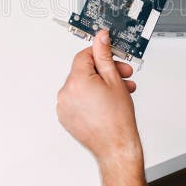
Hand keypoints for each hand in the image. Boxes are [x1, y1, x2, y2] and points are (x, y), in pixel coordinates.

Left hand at [57, 30, 142, 167]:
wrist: (116, 147)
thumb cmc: (118, 120)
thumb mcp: (115, 80)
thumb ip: (105, 56)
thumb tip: (100, 38)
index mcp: (76, 81)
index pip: (84, 55)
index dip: (100, 54)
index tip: (109, 54)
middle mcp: (65, 93)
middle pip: (84, 71)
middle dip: (105, 71)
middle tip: (122, 74)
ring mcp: (63, 106)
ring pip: (82, 85)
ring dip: (99, 85)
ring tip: (119, 91)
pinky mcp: (65, 117)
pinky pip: (77, 99)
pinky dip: (90, 97)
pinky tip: (106, 102)